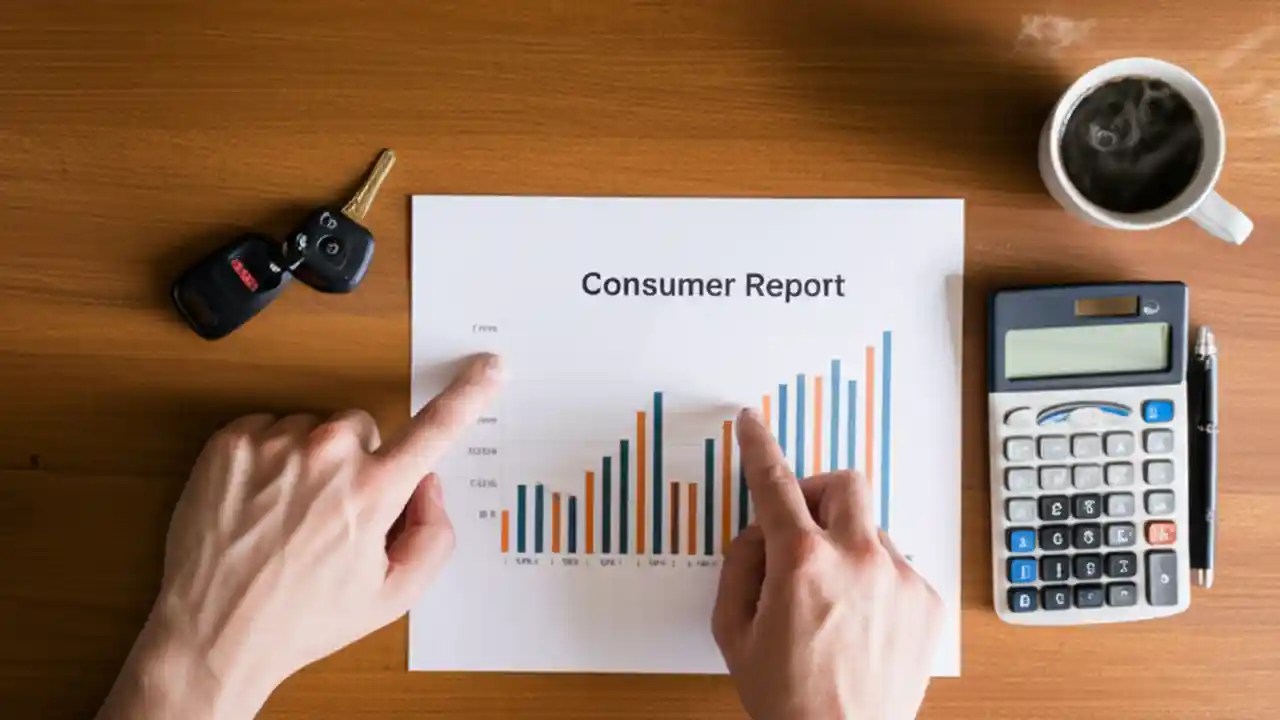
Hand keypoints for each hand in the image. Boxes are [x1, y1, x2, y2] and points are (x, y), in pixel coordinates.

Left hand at [97, 354, 502, 719]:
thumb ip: (433, 535)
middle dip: (357, 461)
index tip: (489, 367)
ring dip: (309, 461)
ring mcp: (274, 443)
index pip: (436, 429)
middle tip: (332, 514)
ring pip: (312, 430)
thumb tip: (427, 485)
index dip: (469, 395)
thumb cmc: (301, 619)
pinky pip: (269, 429)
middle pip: (362, 429)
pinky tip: (259, 504)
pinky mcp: (231, 441)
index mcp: (373, 492)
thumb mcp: (392, 597)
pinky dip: (269, 460)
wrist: (212, 632)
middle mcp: (327, 455)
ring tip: (286, 516)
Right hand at [712, 409, 941, 719]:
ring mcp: (899, 579)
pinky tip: (859, 622)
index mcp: (801, 563)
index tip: (753, 425)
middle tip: (801, 523)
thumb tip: (757, 536)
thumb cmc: (789, 700)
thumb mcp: (734, 632)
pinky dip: (874, 581)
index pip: (775, 483)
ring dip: (846, 545)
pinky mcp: (925, 602)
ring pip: (870, 529)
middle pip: (845, 483)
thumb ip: (739, 568)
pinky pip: (896, 567)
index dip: (759, 447)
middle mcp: (857, 559)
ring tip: (831, 599)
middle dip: (819, 491)